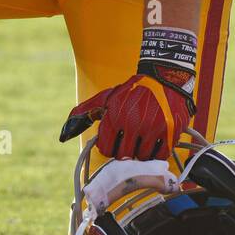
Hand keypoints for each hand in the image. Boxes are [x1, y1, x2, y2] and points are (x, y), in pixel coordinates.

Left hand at [60, 70, 193, 160]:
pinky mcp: (171, 131)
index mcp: (115, 116)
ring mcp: (154, 128)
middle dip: (124, 151)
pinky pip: (161, 154)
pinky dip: (157, 151)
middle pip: (123, 155)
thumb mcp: (106, 98)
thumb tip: (63, 136)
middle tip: (129, 142)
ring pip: (142, 157)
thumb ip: (84, 114)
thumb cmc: (132, 90)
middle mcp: (133, 123)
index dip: (109, 145)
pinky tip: (154, 141)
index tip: (114, 140)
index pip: (106, 148)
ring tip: (141, 140)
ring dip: (140, 152)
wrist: (164, 77)